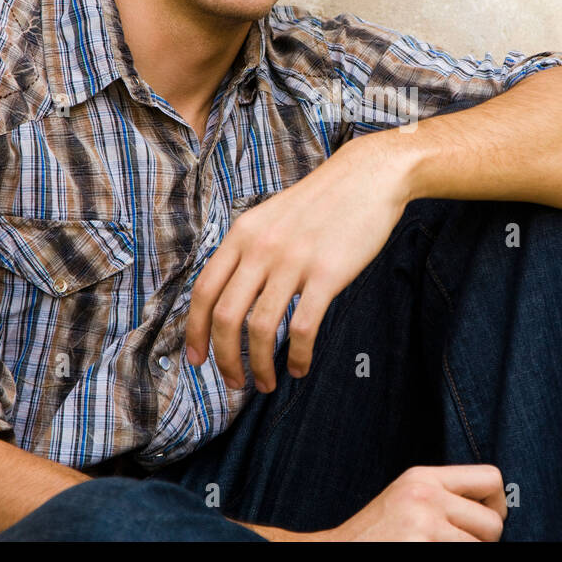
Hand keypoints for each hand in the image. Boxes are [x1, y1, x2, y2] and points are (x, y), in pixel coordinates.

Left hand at [185, 132, 414, 393]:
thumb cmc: (321, 203)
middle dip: (225, 359)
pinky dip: (297, 356)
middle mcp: (261, 247)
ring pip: (260, 328)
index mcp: (242, 234)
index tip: (197, 359)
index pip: (204, 291)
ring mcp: (293, 260)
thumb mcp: (270, 217)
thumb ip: (248, 251)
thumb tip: (229, 298)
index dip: (195, 331)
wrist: (367, 177)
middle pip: (226, 316)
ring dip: (259, 366)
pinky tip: (299, 368)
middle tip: (235, 383)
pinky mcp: (327, 273)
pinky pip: (302, 327)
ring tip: (266, 383)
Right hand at [324, 465, 507, 540]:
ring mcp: (423, 527)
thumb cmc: (373, 536)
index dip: (496, 505)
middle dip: (483, 541)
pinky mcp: (422, 551)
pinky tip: (423, 555)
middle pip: (493, 522)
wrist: (333, 553)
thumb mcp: (406, 500)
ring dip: (467, 554)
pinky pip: (462, 559)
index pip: (491, 478)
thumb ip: (443, 497)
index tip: (483, 524)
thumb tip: (495, 512)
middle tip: (455, 545)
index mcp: (423, 478)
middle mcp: (425, 497)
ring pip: (481, 548)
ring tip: (436, 550)